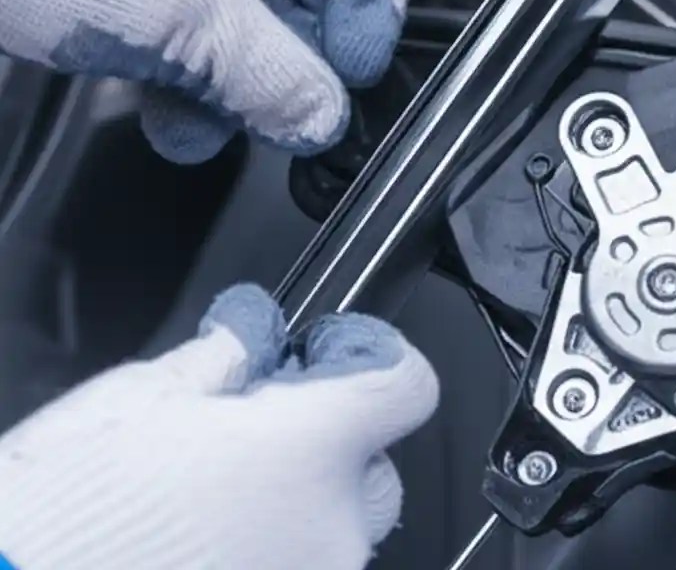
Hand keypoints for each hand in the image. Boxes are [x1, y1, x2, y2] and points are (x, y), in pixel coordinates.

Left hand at [0, 0, 406, 162]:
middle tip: (270, 118)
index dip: (365, 18)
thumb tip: (319, 112)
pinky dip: (168, 24)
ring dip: (219, 56)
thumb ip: (273, 78)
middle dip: (278, 54)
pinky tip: (149, 82)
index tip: (350, 83)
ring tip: (192, 121)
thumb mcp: (181, 16)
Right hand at [0, 285, 437, 569]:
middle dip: (323, 441)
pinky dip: (275, 549)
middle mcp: (332, 524)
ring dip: (295, 502)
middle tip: (245, 435)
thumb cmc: (62, 516)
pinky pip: (306, 565)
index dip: (371, 361)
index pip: (407, 385)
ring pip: (340, 524)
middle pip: (372, 462)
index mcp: (309, 449)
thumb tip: (254, 336)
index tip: (331, 359)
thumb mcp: (142, 398)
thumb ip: (226, 358)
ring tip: (211, 500)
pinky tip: (210, 543)